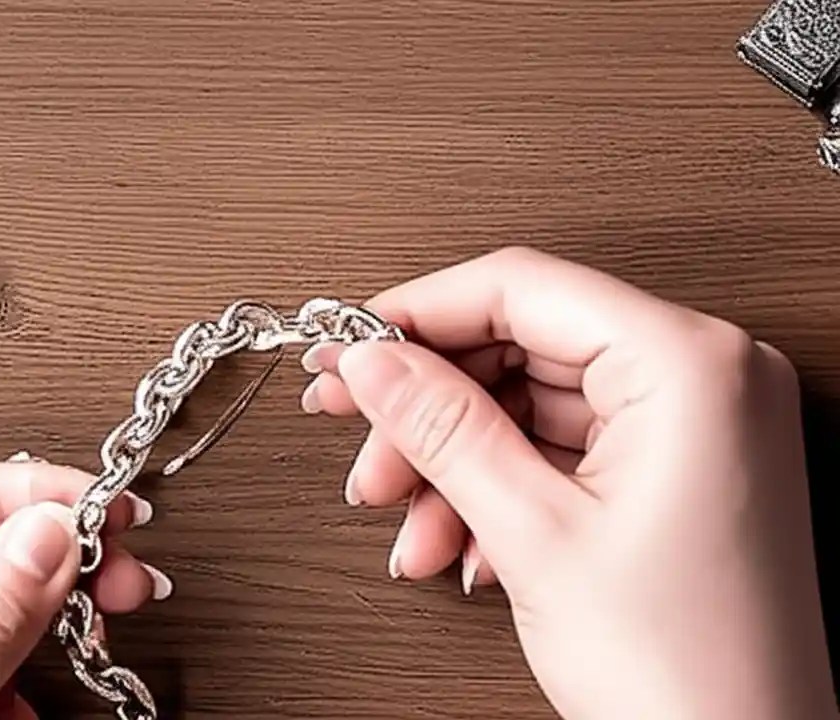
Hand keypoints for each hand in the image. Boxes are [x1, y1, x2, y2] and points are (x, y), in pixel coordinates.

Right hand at [303, 247, 836, 717]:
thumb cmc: (688, 673)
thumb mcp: (535, 534)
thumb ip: (443, 428)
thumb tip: (374, 361)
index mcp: (689, 365)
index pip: (521, 288)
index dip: (417, 315)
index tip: (350, 348)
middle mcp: (705, 378)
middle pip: (521, 348)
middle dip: (430, 411)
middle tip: (365, 444)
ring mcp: (696, 426)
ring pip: (532, 406)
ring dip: (456, 464)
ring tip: (413, 525)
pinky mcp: (679, 470)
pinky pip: (563, 450)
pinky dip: (501, 490)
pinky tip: (465, 542)